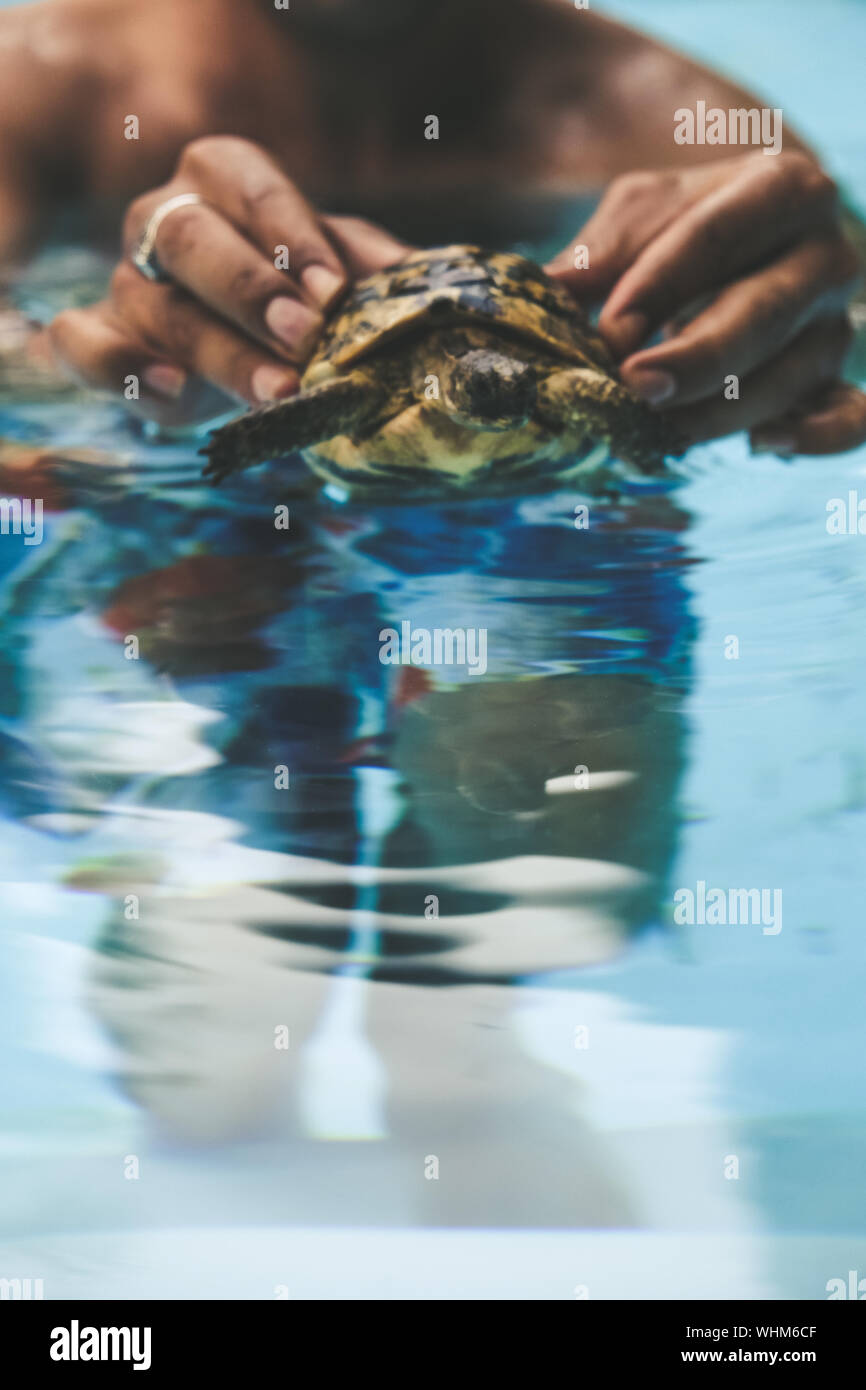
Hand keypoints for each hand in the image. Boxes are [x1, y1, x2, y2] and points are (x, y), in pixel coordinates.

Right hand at [48, 137, 409, 424]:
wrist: (247, 346)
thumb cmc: (300, 298)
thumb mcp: (342, 275)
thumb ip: (378, 273)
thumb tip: (439, 292)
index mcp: (224, 180)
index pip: (247, 183)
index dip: (289, 234)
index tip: (334, 291)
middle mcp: (165, 219)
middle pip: (190, 239)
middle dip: (249, 290)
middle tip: (304, 339)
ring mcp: (129, 280)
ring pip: (153, 304)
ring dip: (217, 351)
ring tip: (275, 392)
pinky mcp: (103, 338)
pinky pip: (82, 343)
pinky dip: (120, 368)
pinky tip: (174, 394)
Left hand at [548, 152, 865, 455]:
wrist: (743, 234)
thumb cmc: (681, 226)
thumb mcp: (637, 216)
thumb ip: (601, 253)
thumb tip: (549, 294)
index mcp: (782, 188)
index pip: (718, 235)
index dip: (660, 284)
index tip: (608, 329)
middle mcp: (824, 253)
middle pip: (762, 311)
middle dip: (696, 356)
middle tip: (634, 386)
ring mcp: (834, 320)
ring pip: (789, 375)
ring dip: (719, 414)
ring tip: (654, 432)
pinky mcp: (834, 377)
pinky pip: (851, 416)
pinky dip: (818, 437)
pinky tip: (764, 446)